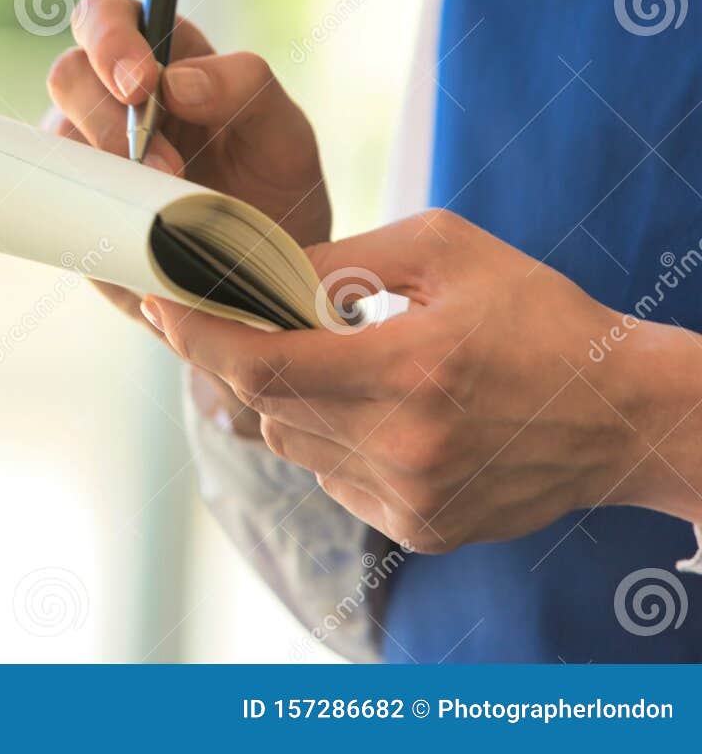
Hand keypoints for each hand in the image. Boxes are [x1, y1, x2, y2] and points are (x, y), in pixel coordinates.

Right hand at [41, 0, 330, 432]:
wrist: (262, 277)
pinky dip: (92, 219)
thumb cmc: (273, 190)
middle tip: (162, 165)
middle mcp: (107, 102)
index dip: (109, 38)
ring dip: (104, 171)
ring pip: (53, 142)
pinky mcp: (73, 214)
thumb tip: (177, 82)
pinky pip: (53, 207)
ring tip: (163, 206)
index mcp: (158, 59)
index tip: (142, 84)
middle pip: (68, 76)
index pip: (107, 17)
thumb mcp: (283, 133)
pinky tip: (135, 239)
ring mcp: (83, 158)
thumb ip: (245, 87)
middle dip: (107, 117)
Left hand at [140, 208, 701, 551]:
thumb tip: (260, 271)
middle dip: (242, 356)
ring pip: (292, 442)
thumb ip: (344, 258)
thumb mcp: (447, 250)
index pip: (262, 364)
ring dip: (290, 397)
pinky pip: (331, 476)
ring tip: (343, 361)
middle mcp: (403, 447)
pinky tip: (380, 409)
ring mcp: (409, 499)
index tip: (158, 303)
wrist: (621, 417)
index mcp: (411, 370)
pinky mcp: (418, 529)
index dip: (197, 335)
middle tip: (240, 313)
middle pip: (266, 404)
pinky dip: (331, 438)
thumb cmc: (540, 318)